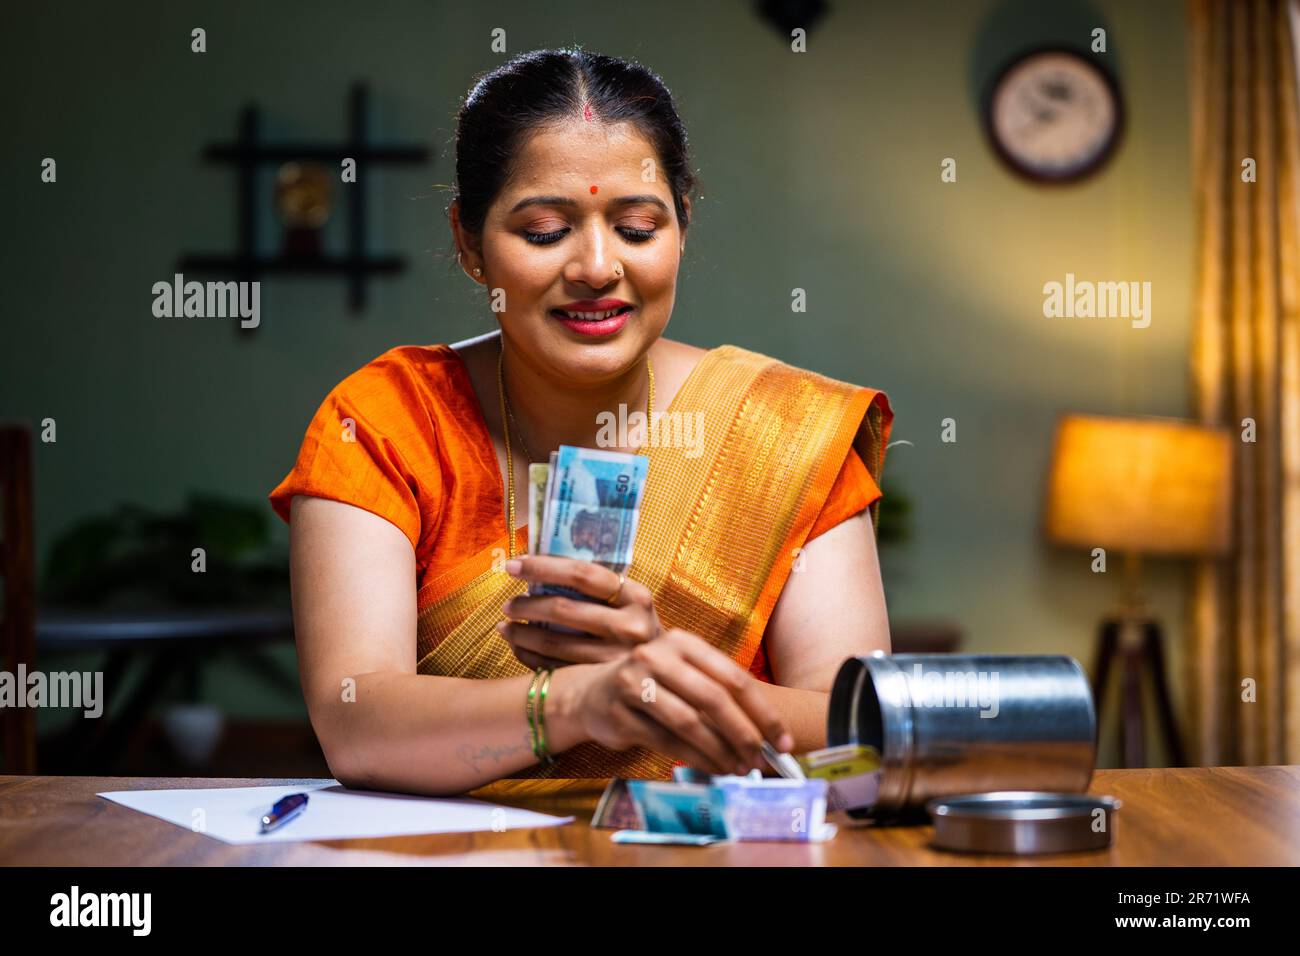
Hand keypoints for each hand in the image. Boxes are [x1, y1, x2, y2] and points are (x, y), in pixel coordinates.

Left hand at [498, 555, 659, 668]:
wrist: (665, 675)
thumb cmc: (636, 629)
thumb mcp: (631, 603)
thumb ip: (598, 586)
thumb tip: (541, 564)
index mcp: (636, 597)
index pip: (582, 574)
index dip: (543, 567)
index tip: (513, 565)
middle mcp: (630, 627)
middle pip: (562, 610)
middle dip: (526, 605)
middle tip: (507, 603)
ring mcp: (615, 659)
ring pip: (553, 642)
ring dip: (520, 633)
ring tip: (504, 626)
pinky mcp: (600, 684)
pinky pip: (553, 668)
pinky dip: (528, 656)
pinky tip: (517, 648)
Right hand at [565, 628, 793, 775]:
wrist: (593, 694)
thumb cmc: (652, 685)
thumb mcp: (684, 675)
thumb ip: (719, 693)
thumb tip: (768, 733)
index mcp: (683, 642)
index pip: (733, 676)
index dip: (762, 711)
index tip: (782, 740)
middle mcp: (657, 655)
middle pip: (713, 699)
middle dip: (744, 734)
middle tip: (761, 759)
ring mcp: (634, 682)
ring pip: (689, 723)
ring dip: (720, 751)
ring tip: (740, 768)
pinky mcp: (619, 712)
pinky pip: (667, 741)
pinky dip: (696, 758)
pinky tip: (714, 768)